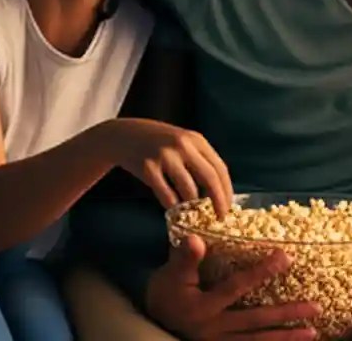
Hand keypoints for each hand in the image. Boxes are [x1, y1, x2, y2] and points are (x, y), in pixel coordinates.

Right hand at [101, 119, 233, 216]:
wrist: (124, 135)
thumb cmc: (158, 143)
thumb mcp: (182, 142)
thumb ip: (199, 160)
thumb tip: (218, 191)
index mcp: (196, 139)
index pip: (220, 168)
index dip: (226, 190)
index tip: (228, 207)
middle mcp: (183, 145)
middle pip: (209, 178)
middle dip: (218, 201)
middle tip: (219, 217)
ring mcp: (165, 156)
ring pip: (188, 189)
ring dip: (193, 206)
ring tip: (193, 213)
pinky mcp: (148, 168)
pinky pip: (166, 195)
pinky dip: (172, 205)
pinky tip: (173, 209)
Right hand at [146, 233, 319, 340]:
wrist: (153, 321)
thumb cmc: (166, 291)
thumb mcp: (172, 274)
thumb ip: (185, 258)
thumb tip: (195, 238)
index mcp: (203, 307)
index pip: (236, 288)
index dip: (261, 272)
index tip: (285, 258)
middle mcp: (214, 329)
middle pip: (255, 322)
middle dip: (286, 315)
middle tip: (315, 307)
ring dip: (286, 338)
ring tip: (313, 333)